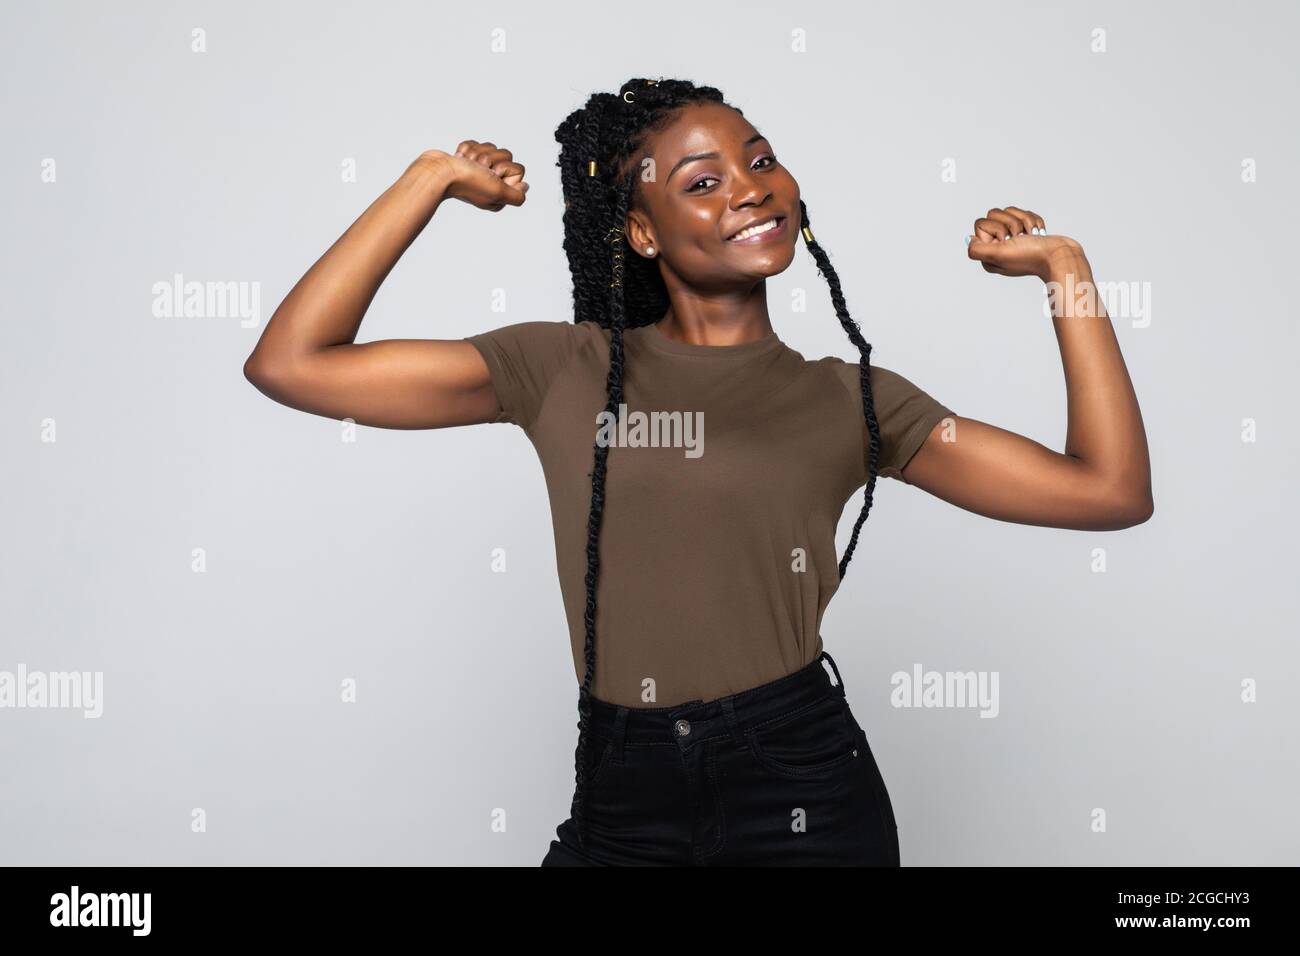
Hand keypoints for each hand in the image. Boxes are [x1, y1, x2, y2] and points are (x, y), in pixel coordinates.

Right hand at [419, 141, 528, 211]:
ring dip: (478, 154)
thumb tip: (525, 185)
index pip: (518, 169)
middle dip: (490, 160)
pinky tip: (460, 159)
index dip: (505, 169)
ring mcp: (479, 170)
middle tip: (478, 171)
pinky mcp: (468, 159)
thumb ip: (516, 195)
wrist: (438, 172)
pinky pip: (477, 144)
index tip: (492, 176)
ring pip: (491, 147)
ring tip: (467, 165)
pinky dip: (467, 149)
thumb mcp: (498, 193)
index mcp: (500, 194)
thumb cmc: (468, 183)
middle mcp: (491, 182)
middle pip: (506, 155)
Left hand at [966, 206, 1084, 280]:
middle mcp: (998, 246)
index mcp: (988, 254)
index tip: (1007, 240)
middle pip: (994, 214)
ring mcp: (1013, 238)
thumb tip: (969, 238)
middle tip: (1020, 238)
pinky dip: (1034, 221)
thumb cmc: (1030, 256)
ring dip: (1024, 221)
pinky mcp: (1026, 231)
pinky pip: (1024, 213)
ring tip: (1030, 236)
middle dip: (1011, 223)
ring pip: (1010, 211)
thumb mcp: (998, 255)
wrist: (1059, 255)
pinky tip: (1038, 233)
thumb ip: (978, 250)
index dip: (996, 228)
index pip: (980, 224)